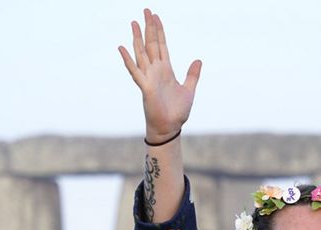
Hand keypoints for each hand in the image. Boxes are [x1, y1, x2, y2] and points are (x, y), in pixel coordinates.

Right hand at [118, 8, 201, 141]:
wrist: (170, 127)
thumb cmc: (177, 111)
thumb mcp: (189, 89)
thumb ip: (192, 75)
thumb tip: (198, 60)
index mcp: (166, 70)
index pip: (161, 45)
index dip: (159, 30)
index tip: (156, 16)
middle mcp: (155, 71)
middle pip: (151, 44)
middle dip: (149, 27)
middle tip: (146, 10)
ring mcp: (148, 78)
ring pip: (142, 53)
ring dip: (137, 38)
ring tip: (133, 22)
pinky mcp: (145, 87)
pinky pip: (135, 71)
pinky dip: (128, 60)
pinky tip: (122, 48)